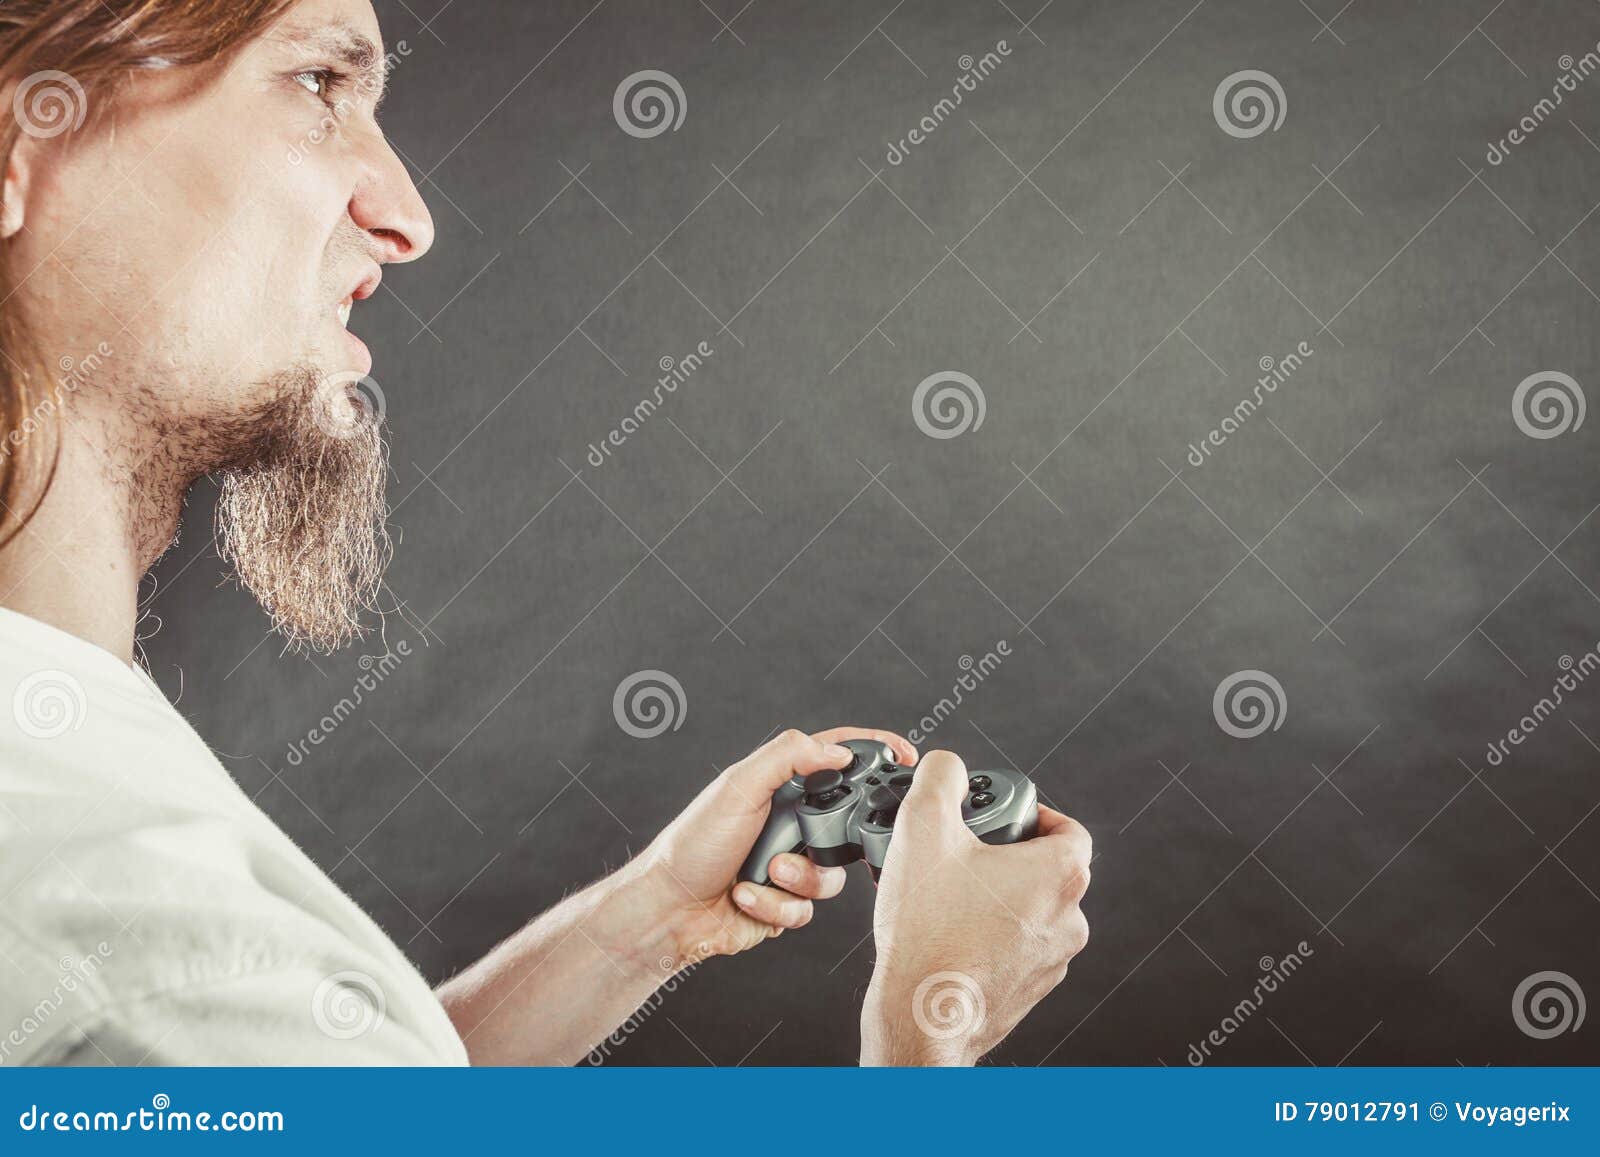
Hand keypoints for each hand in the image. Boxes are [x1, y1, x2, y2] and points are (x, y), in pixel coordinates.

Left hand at [630, 726, 917, 962]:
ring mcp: (790, 865)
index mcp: (781, 787)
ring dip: (796, 878)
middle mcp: (790, 824)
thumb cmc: (693, 843)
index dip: (873, 751)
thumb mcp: (738, 787)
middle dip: (831, 842)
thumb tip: (839, 750)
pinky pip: (808, 909)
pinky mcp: (786, 905)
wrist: (668, 910)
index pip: (836, 756)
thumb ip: (788, 757)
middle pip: (846, 824)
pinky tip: (746, 898)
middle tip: (808, 843)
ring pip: (831, 877)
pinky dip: (776, 906)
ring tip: (762, 873)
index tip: (905, 754)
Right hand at [860, 750, 1090, 1065]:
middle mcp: (1069, 919)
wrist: (922, 1014)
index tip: (1002, 818)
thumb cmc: (929, 932)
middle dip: (1008, 857)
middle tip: (964, 855)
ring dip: (998, 898)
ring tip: (948, 897)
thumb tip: (946, 766)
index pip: (1069, 828)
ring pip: (1031, 911)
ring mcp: (1052, 960)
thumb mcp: (922, 828)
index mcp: (1059, 875)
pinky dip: (989, 936)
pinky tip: (948, 934)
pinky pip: (1016, 948)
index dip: (1035, 814)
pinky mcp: (1029, 990)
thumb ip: (939, 777)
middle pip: (1048, 869)